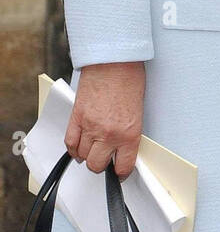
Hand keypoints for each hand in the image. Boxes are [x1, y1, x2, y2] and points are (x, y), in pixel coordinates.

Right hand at [64, 61, 145, 179]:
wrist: (114, 60)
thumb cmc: (129, 78)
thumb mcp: (138, 110)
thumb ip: (128, 130)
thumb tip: (122, 143)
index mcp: (129, 133)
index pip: (123, 166)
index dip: (121, 171)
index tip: (120, 171)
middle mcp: (108, 134)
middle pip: (97, 165)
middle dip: (101, 165)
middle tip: (105, 159)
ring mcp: (90, 127)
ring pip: (82, 155)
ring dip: (87, 154)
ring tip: (93, 148)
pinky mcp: (76, 117)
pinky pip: (70, 142)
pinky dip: (73, 147)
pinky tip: (78, 146)